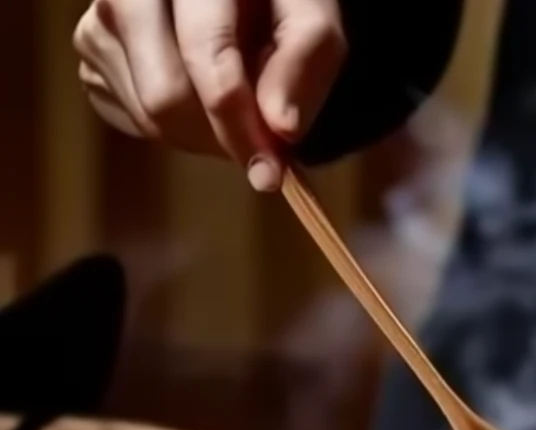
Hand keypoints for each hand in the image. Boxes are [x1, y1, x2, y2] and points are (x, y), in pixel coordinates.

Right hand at [74, 0, 345, 190]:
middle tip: (252, 140)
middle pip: (166, 96)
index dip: (239, 122)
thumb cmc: (277, 8)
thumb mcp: (310, 24)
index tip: (269, 173)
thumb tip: (281, 127)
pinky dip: (175, 130)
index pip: (208, 54)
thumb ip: (304, 66)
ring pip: (147, 115)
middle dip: (217, 136)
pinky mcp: (92, 47)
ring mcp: (101, 16)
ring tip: (228, 110)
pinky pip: (132, 119)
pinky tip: (198, 101)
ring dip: (199, 137)